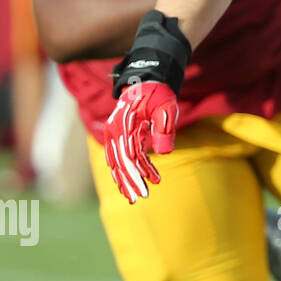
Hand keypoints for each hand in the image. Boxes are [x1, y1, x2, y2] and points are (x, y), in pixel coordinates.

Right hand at [103, 81, 178, 203]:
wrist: (147, 81)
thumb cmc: (159, 94)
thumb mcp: (166, 107)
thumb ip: (165, 128)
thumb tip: (164, 154)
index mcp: (124, 123)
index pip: (129, 155)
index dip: (138, 173)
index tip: (149, 187)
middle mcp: (114, 130)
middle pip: (119, 162)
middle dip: (129, 181)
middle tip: (140, 198)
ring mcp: (113, 133)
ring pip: (117, 162)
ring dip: (126, 179)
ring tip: (137, 195)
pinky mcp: (117, 136)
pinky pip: (120, 156)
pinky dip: (128, 169)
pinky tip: (138, 181)